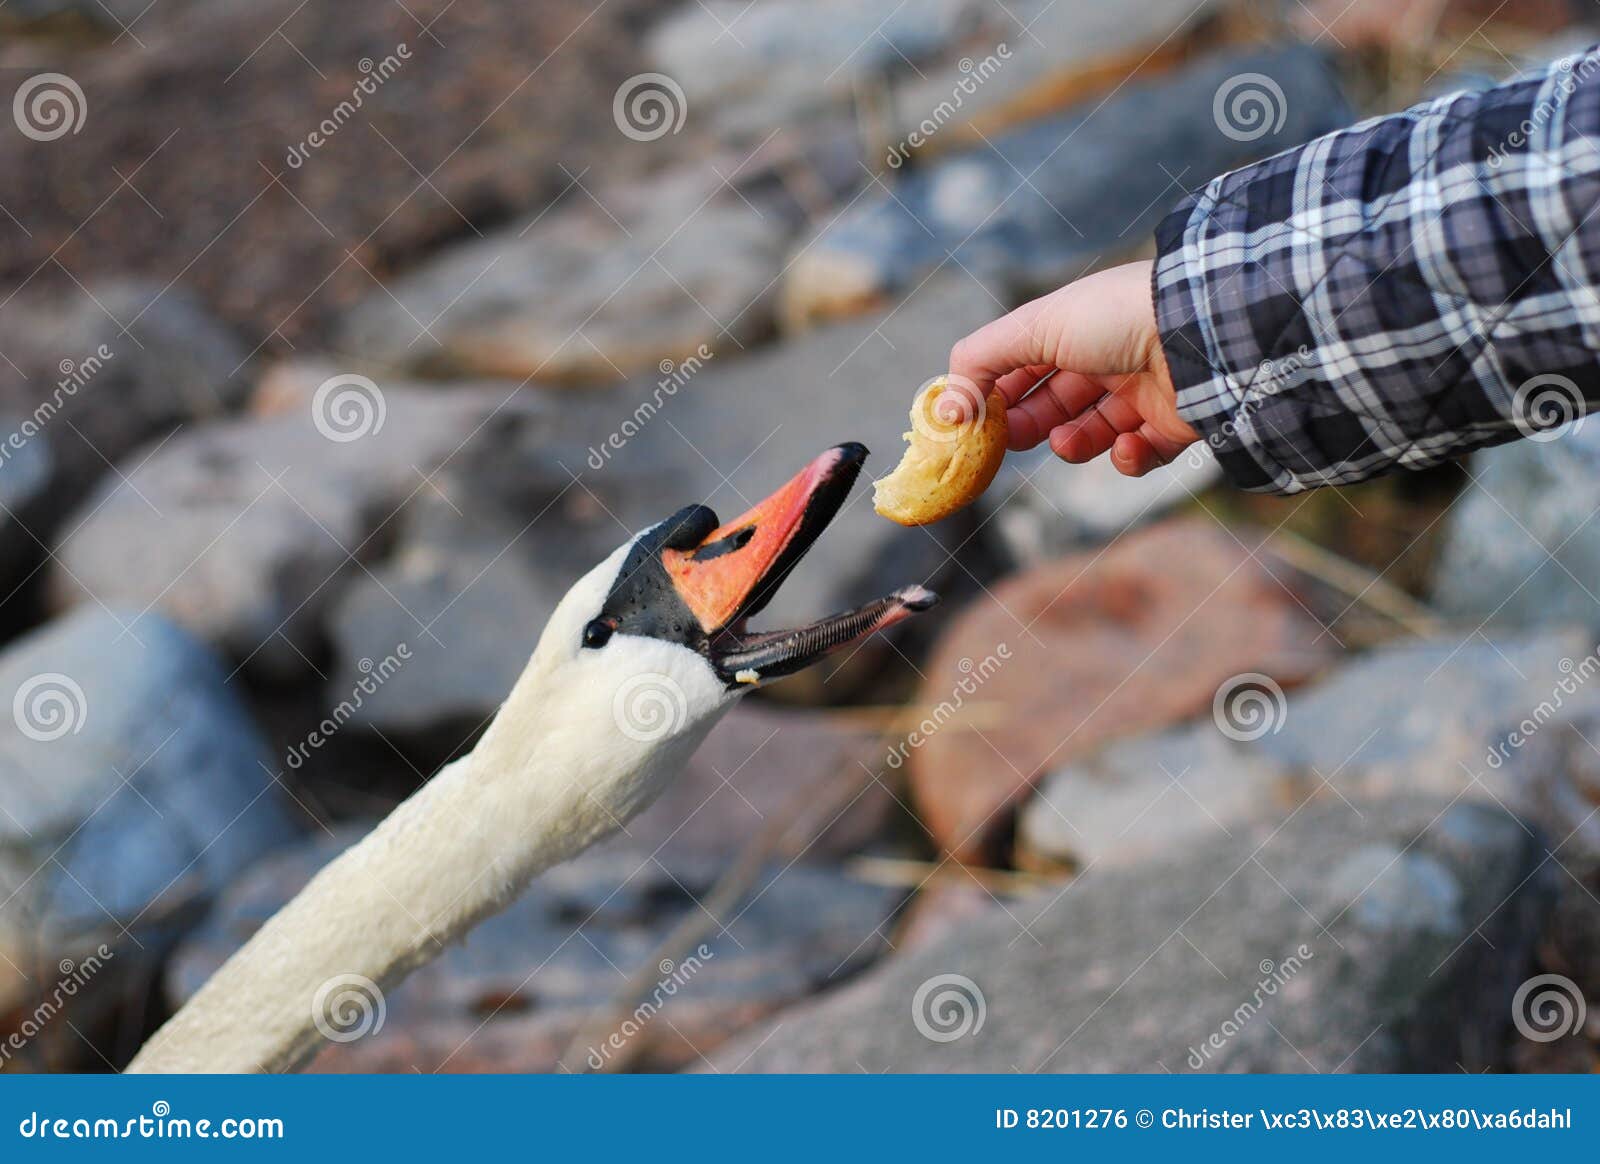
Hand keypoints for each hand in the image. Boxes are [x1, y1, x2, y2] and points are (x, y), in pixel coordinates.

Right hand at [945, 260, 1197, 477]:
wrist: (1204, 332)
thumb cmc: (1115, 317)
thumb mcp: (1033, 328)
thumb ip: (979, 361)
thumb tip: (943, 407)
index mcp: (1071, 329)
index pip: (1020, 367)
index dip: (994, 395)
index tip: (972, 423)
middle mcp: (1104, 358)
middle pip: (1049, 404)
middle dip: (1025, 425)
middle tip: (1006, 441)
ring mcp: (1139, 393)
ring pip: (1088, 434)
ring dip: (1071, 444)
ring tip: (1068, 442)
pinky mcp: (1172, 426)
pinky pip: (1137, 455)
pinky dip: (1125, 458)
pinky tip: (1125, 446)